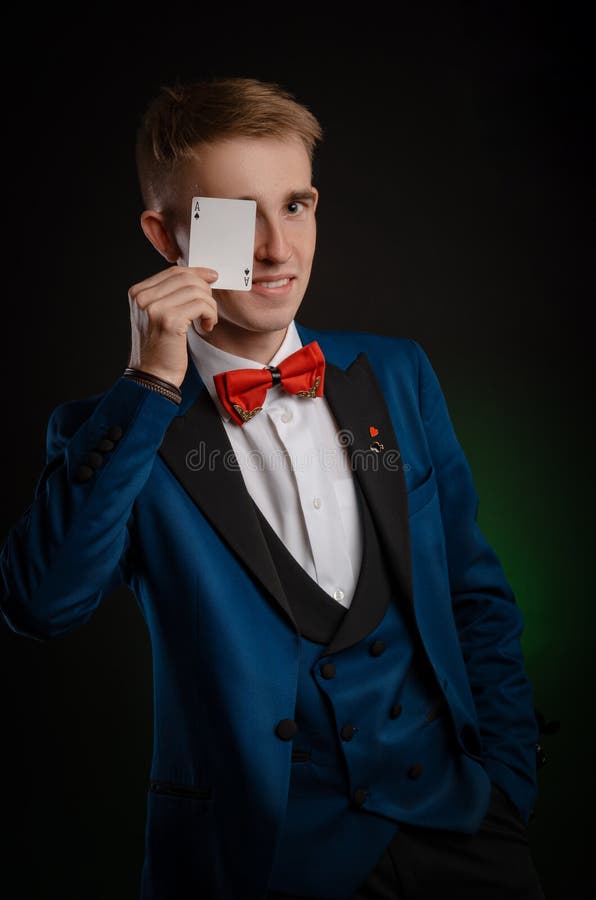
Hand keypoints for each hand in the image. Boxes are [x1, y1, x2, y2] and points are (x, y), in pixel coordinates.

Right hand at [127, 266, 217, 388]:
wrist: (153, 377)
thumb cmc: (160, 349)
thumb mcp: (159, 316)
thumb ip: (171, 295)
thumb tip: (201, 275)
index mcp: (138, 293)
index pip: (174, 272)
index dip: (197, 273)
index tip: (212, 278)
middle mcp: (143, 298)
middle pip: (186, 278)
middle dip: (205, 291)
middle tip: (208, 308)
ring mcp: (154, 308)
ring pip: (197, 290)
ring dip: (209, 306)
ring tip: (206, 320)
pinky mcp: (169, 320)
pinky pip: (201, 305)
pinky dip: (210, 315)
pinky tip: (206, 326)